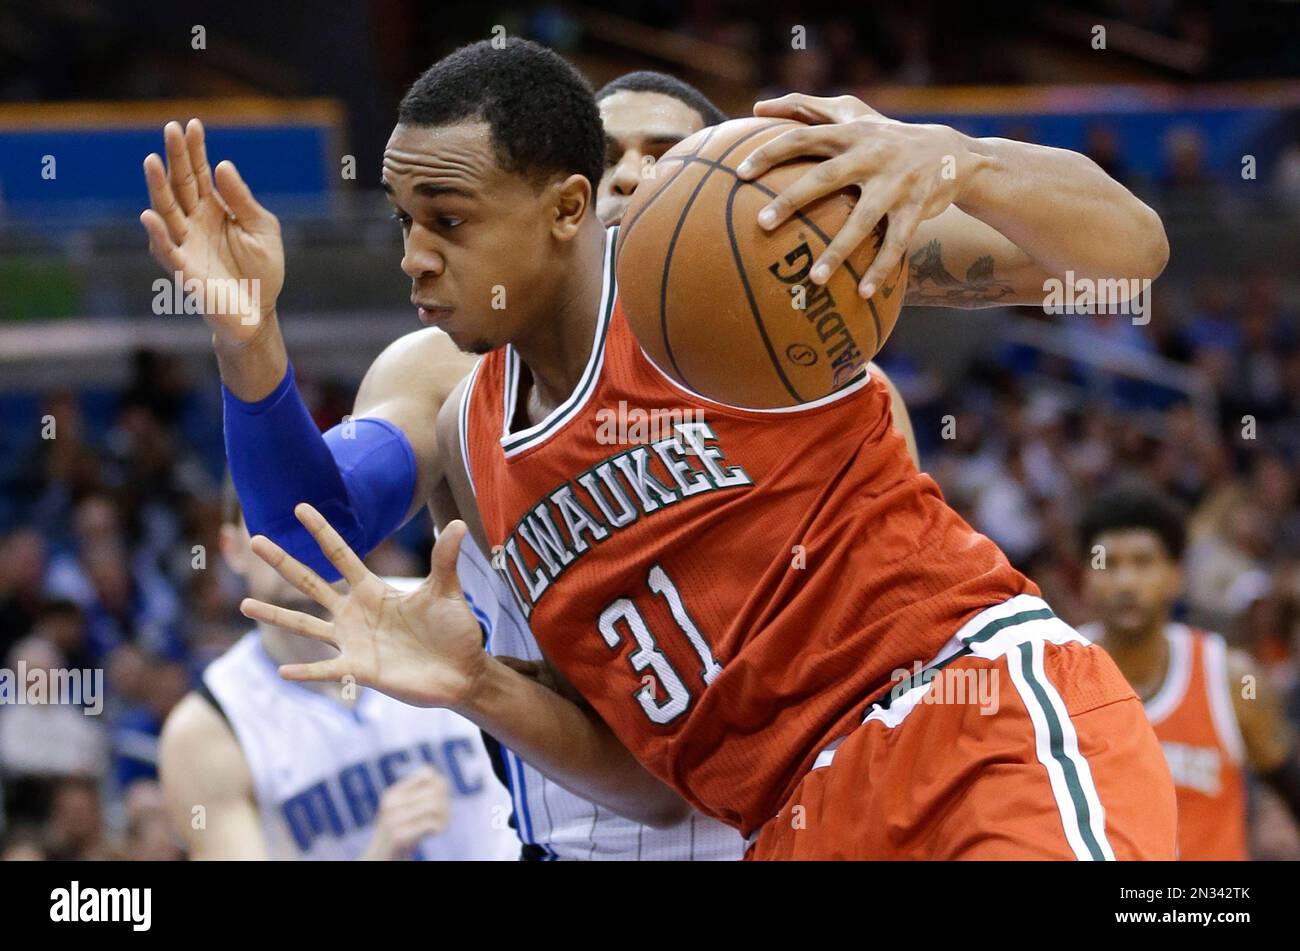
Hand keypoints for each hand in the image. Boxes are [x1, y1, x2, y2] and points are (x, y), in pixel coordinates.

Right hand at [140, 119, 284, 341]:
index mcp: (214, 209)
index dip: (195, 150)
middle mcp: (195, 223)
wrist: (259, 312)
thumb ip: (243, 200)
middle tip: (171, 128)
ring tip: (152, 160)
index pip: (200, 173)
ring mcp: (187, 245)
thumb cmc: (262, 271)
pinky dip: (158, 234)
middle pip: (180, 185)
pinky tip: (151, 215)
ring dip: (158, 187)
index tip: (192, 124)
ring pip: (167, 211)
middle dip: (175, 157)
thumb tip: (223, 166)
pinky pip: (167, 250)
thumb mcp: (263, 229)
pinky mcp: (184, 270)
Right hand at [238, 502, 490, 709]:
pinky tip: (282, 669)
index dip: (322, 531)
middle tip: (253, 540)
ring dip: (275, 615)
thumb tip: (460, 523)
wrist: (462, 672)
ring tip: (244, 603)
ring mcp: (353, 642)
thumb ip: (445, 559)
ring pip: (305, 625)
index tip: (299, 506)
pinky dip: (306, 671)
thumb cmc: (453, 630)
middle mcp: (354, 612)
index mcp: (373, 589)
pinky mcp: (359, 670)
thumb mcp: (447, 591)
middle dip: (283, 562)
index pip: (341, 554)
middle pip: (310, 583)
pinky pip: (326, 670)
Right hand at [361, 765, 451, 859]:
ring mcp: (394, 820)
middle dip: (446, 802)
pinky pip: (431, 824)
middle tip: (444, 815)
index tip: (440, 798)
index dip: (440, 784)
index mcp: (393, 794)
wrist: (381, 859)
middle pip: (434, 790)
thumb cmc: (400, 833)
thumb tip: (438, 778)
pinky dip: (440, 827)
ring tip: (442, 823)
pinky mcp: (400, 837)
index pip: (426, 773)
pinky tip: (436, 832)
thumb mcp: (405, 810)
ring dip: (445, 816)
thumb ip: (420, 793)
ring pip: (434, 805)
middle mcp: (391, 804)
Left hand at [737, 93, 970, 297]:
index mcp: (850, 133)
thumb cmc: (884, 136)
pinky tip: (863, 293)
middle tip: (762, 224)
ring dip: (838, 251)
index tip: (739, 174)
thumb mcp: (853, 116)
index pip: (803, 137)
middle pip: (826, 177)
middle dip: (793, 200)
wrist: (950, 153)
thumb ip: (807, 109)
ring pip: (862, 220)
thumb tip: (755, 107)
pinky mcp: (916, 207)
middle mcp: (872, 154)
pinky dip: (880, 269)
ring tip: (813, 280)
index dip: (770, 153)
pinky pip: (896, 243)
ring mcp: (896, 182)